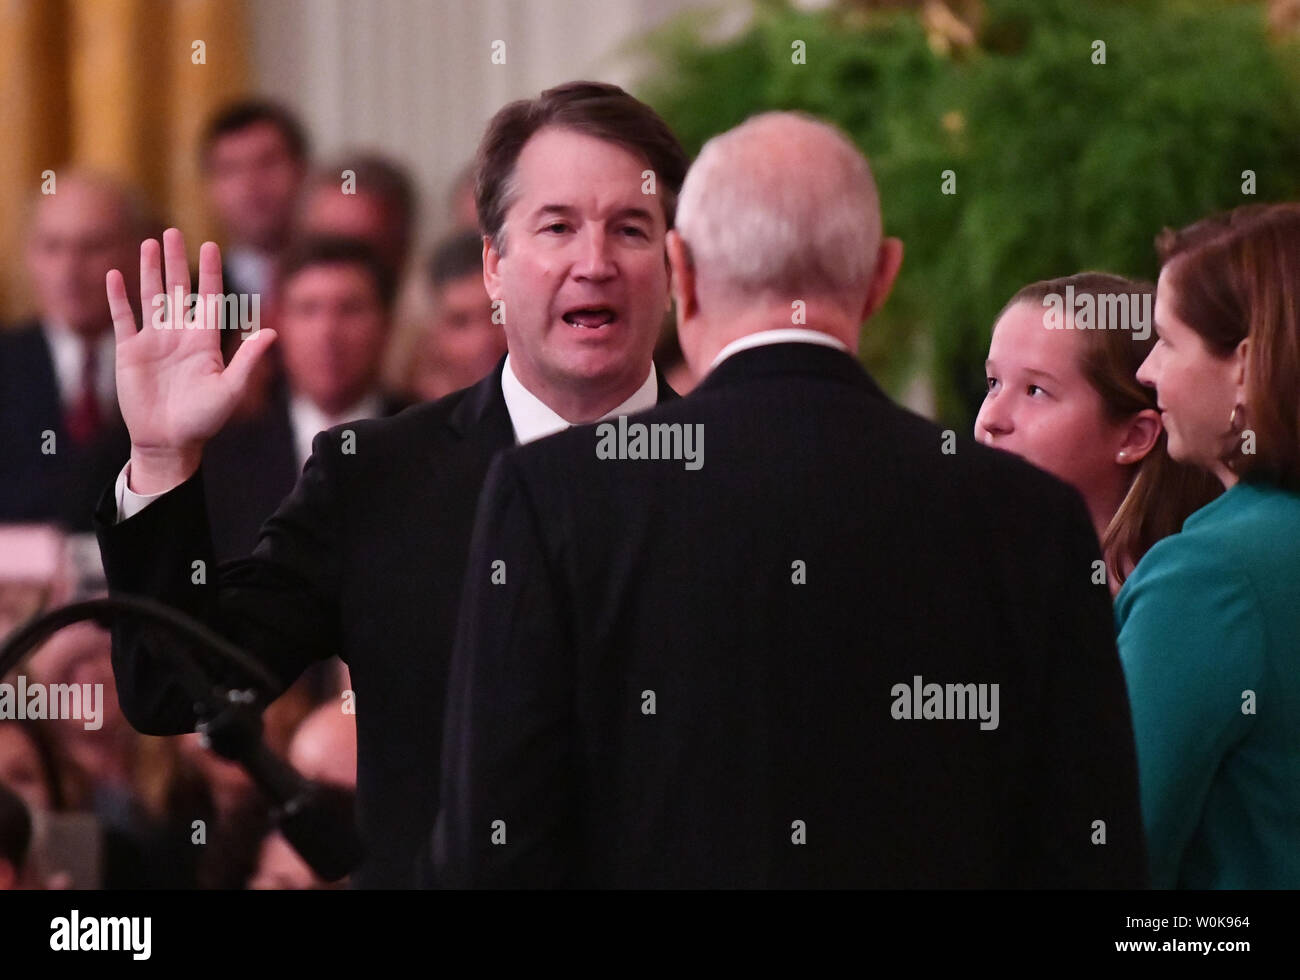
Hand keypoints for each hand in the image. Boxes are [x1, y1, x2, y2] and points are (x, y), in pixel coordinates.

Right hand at [107, 228, 276, 493]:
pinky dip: (118, 297)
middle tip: (172, 232)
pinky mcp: (129, 352)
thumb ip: (248, 359)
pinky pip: (123, 318)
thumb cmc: (204, 420)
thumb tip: (271, 332)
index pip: (207, 298)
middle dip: (175, 261)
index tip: (210, 245)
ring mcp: (153, 341)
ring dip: (148, 270)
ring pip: (151, 297)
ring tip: (148, 243)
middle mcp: (179, 335)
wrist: (169, 441)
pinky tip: (116, 274)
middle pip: (177, 289)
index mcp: (204, 341)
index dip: (208, 271)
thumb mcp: (230, 389)